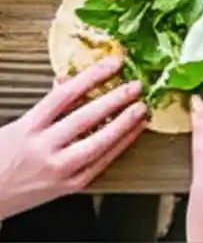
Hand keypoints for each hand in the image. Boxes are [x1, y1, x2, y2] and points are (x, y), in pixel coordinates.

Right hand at [0, 57, 146, 219]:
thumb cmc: (1, 158)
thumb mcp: (17, 126)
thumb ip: (47, 106)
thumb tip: (72, 81)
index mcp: (27, 128)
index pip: (64, 95)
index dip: (92, 76)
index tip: (114, 63)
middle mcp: (43, 148)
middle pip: (85, 118)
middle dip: (115, 99)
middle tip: (136, 85)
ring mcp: (58, 169)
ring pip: (98, 143)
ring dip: (124, 123)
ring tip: (141, 108)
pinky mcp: (70, 186)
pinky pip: (101, 164)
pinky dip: (120, 146)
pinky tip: (133, 132)